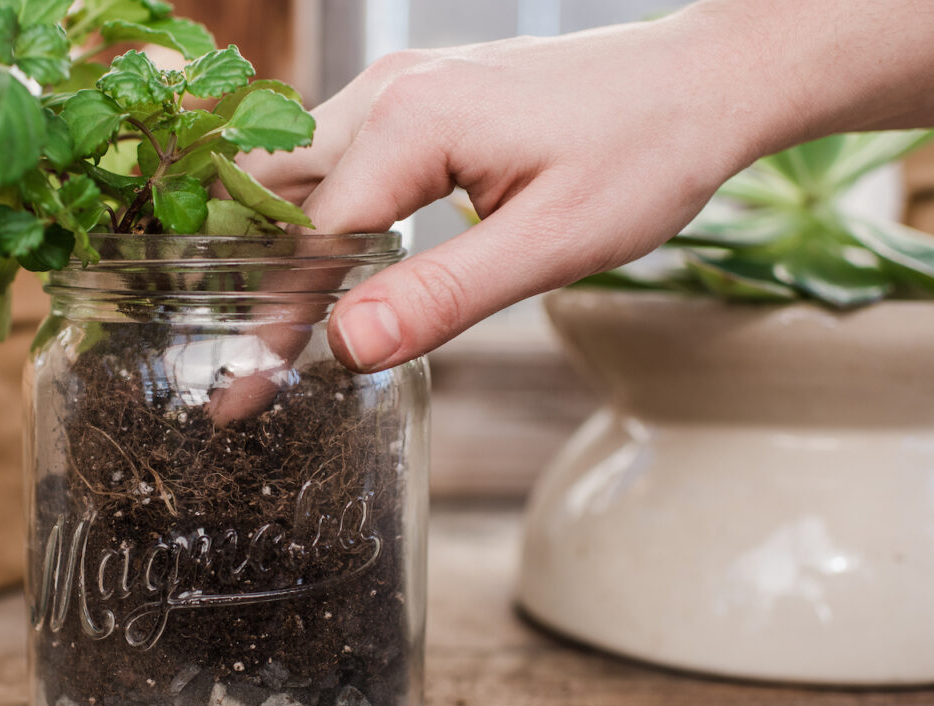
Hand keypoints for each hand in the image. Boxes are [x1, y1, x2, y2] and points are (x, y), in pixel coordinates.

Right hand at [243, 6, 781, 371]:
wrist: (702, 82)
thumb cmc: (645, 154)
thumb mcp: (553, 243)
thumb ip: (444, 294)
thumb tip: (347, 346)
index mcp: (410, 122)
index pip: (307, 240)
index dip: (272, 323)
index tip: (242, 395)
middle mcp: (387, 89)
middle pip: (271, 186)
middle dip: (243, 273)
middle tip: (231, 361)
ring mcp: (398, 84)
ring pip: (296, 167)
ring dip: (273, 241)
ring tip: (259, 323)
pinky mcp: (417, 95)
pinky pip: (338, 155)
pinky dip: (315, 213)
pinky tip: (323, 267)